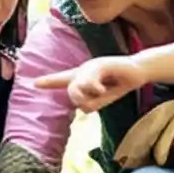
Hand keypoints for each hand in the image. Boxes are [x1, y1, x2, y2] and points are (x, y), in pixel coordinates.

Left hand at [34, 56, 148, 112]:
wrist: (138, 71)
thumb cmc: (119, 84)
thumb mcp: (103, 99)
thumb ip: (92, 102)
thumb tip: (82, 106)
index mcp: (82, 77)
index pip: (63, 80)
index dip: (49, 82)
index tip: (35, 83)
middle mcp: (83, 70)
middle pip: (72, 91)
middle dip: (82, 99)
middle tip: (98, 96)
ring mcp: (91, 66)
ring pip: (79, 90)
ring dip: (92, 96)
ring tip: (104, 90)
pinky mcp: (101, 66)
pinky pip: (91, 85)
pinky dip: (97, 91)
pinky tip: (104, 88)